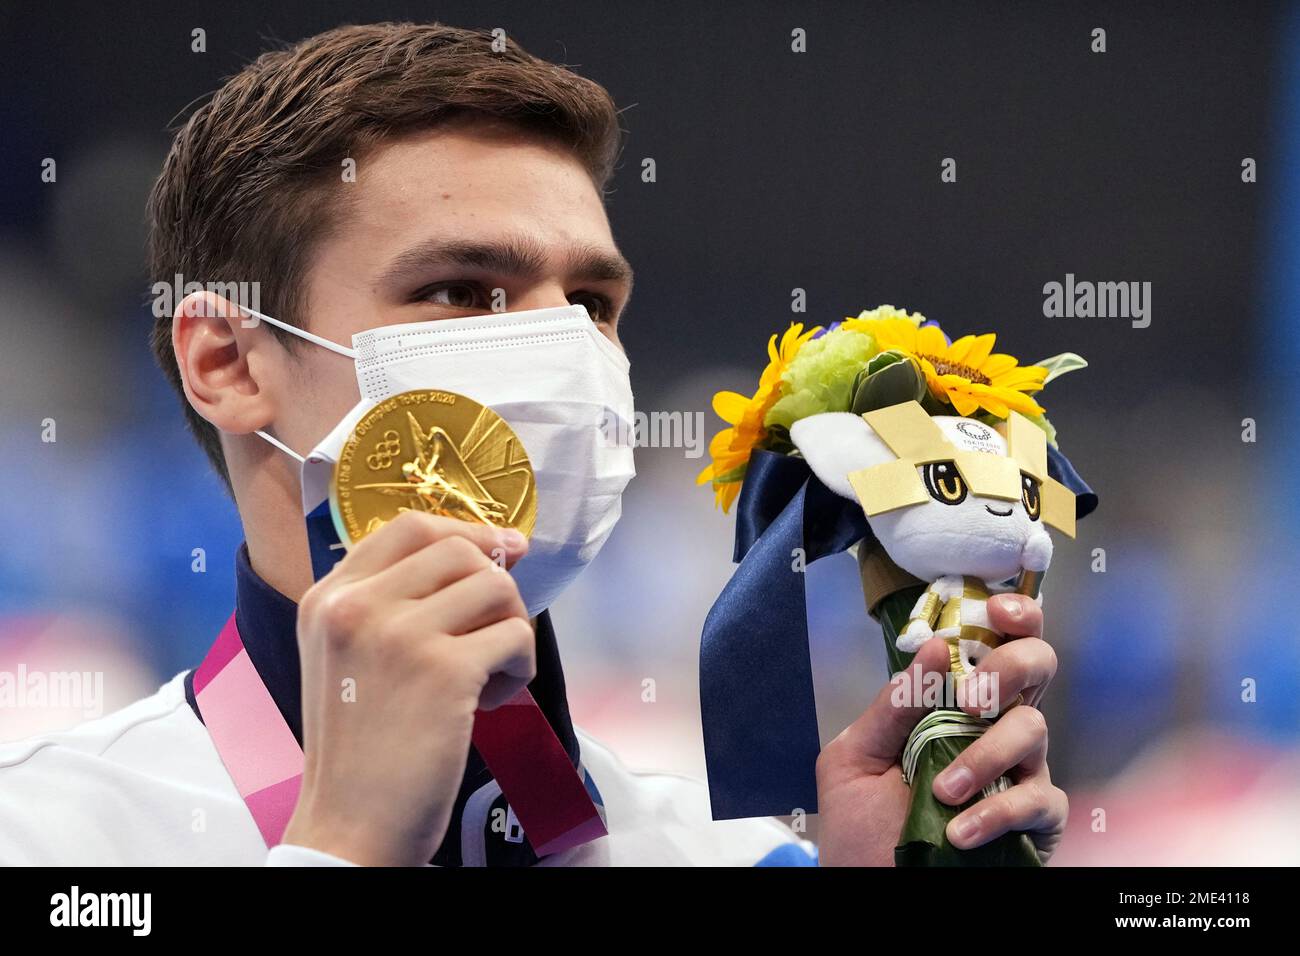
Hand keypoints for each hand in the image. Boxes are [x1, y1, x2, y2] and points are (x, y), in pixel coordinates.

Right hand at [283, 511, 533, 865]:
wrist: (348, 826)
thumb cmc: (359, 746)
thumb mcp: (344, 655)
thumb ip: (388, 603)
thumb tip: (483, 553)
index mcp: (327, 597)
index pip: (407, 526)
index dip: (464, 530)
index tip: (502, 548)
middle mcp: (356, 606)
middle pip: (458, 549)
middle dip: (495, 585)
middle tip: (498, 628)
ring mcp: (398, 634)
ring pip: (494, 586)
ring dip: (510, 626)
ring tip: (490, 671)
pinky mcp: (443, 671)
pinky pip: (515, 635)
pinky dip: (519, 666)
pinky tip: (491, 700)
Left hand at [815, 593, 1066, 864]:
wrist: (871, 890)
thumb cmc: (859, 827)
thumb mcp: (854, 758)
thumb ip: (891, 707)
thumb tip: (936, 647)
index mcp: (950, 703)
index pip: (993, 642)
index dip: (1011, 616)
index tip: (996, 612)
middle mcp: (992, 726)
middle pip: (1036, 666)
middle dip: (1011, 666)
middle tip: (973, 697)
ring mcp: (1020, 771)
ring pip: (1034, 729)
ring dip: (984, 756)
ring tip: (941, 791)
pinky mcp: (1036, 820)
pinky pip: (1038, 799)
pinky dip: (996, 813)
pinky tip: (959, 832)